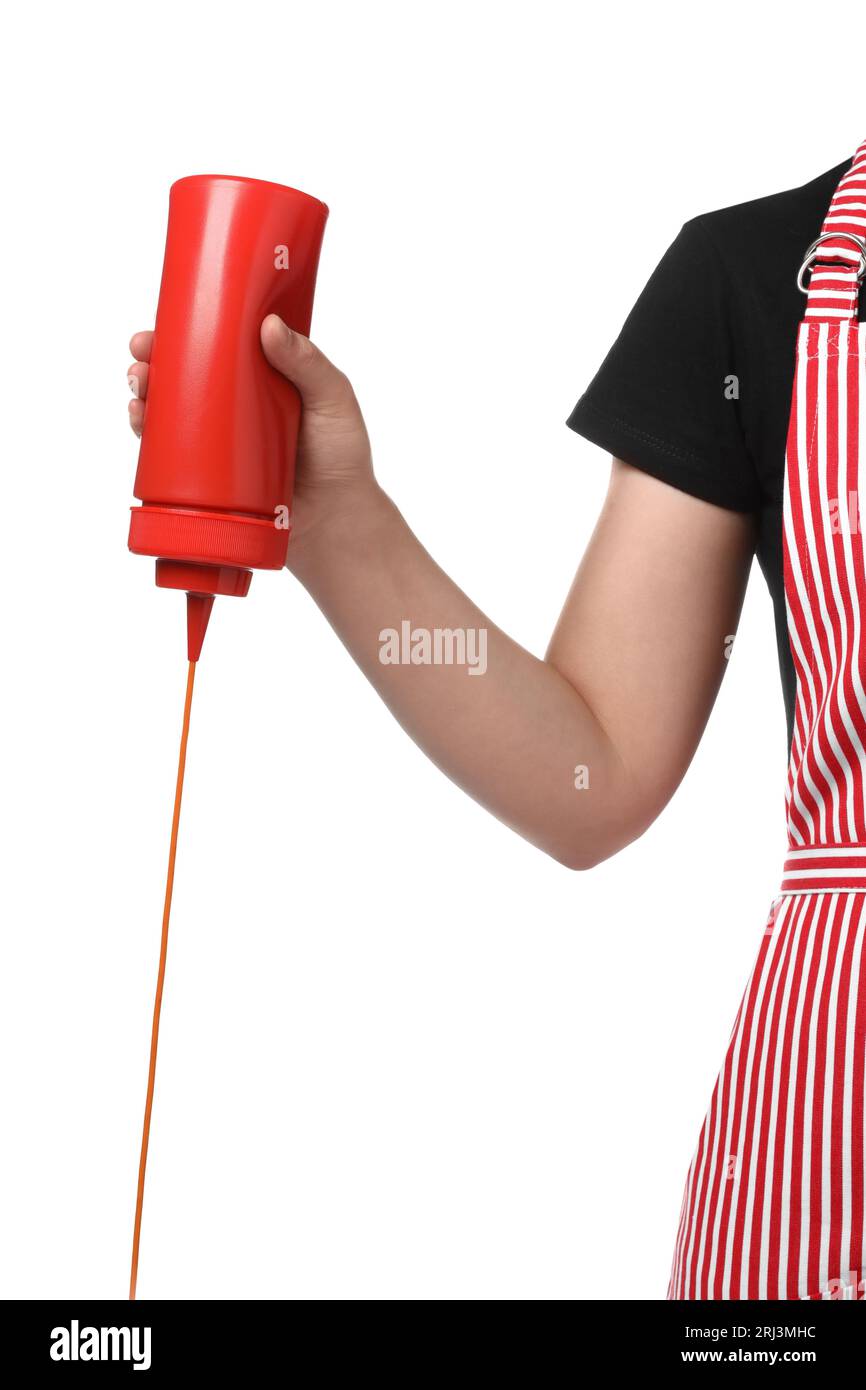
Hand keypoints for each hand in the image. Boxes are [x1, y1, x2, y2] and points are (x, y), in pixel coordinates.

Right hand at [126, 317, 378, 562]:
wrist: (337, 523)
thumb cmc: (342, 458)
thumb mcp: (333, 399)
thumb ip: (308, 363)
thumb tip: (268, 325)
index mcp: (261, 379)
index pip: (218, 345)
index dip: (188, 329)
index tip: (168, 318)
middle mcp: (235, 407)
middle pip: (185, 374)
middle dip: (154, 359)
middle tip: (142, 352)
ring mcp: (219, 443)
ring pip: (170, 411)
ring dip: (145, 393)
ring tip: (139, 385)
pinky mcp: (209, 479)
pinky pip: (169, 454)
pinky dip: (147, 435)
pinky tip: (139, 421)